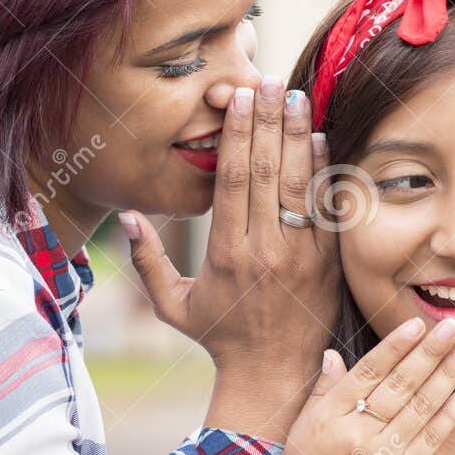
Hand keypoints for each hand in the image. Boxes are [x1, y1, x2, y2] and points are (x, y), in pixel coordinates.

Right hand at [122, 79, 339, 413]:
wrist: (274, 374)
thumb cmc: (220, 337)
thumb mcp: (172, 305)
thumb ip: (147, 261)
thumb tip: (128, 216)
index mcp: (227, 254)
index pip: (235, 180)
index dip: (239, 135)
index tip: (239, 99)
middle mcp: (265, 250)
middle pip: (268, 172)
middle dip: (268, 120)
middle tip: (269, 80)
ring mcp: (301, 256)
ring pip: (300, 184)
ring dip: (297, 135)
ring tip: (294, 96)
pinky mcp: (327, 263)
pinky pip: (327, 209)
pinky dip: (324, 172)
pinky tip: (318, 138)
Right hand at [267, 317, 454, 454]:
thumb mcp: (301, 433)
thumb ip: (322, 393)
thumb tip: (335, 354)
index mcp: (326, 417)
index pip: (367, 372)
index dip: (396, 346)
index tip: (418, 323)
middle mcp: (354, 433)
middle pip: (399, 384)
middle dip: (430, 352)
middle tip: (454, 326)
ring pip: (420, 407)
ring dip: (448, 375)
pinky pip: (430, 439)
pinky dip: (448, 415)